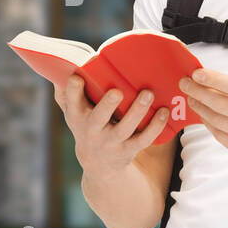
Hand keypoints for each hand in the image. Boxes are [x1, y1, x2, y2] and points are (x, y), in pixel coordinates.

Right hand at [53, 75, 169, 179]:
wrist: (97, 163)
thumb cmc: (87, 124)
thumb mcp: (74, 111)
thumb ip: (68, 91)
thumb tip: (63, 64)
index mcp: (77, 115)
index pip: (71, 102)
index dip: (73, 90)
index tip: (77, 78)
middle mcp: (92, 130)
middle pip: (99, 118)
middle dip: (107, 105)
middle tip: (117, 91)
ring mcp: (111, 142)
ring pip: (124, 129)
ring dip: (137, 111)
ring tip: (148, 94)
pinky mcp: (128, 150)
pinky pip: (143, 140)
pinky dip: (155, 126)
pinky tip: (163, 111)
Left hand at [178, 67, 227, 165]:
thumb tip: (210, 83)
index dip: (214, 80)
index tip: (196, 73)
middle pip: (223, 106)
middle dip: (200, 93)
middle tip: (186, 84)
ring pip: (219, 122)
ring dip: (201, 108)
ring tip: (192, 98)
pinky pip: (221, 136)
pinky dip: (209, 124)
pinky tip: (204, 114)